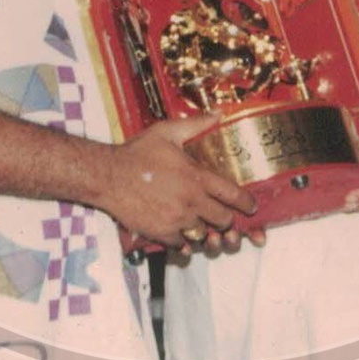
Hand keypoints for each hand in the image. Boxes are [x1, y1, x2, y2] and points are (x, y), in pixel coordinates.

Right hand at [98, 116, 256, 249]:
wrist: (108, 176)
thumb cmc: (136, 153)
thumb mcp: (167, 132)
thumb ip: (196, 124)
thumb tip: (218, 114)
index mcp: (195, 177)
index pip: (233, 195)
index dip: (246, 202)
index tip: (250, 205)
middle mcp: (190, 201)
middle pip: (223, 220)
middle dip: (226, 219)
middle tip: (223, 214)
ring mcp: (176, 220)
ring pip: (204, 235)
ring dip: (205, 230)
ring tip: (200, 222)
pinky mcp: (161, 233)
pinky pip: (182, 245)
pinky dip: (184, 241)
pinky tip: (181, 232)